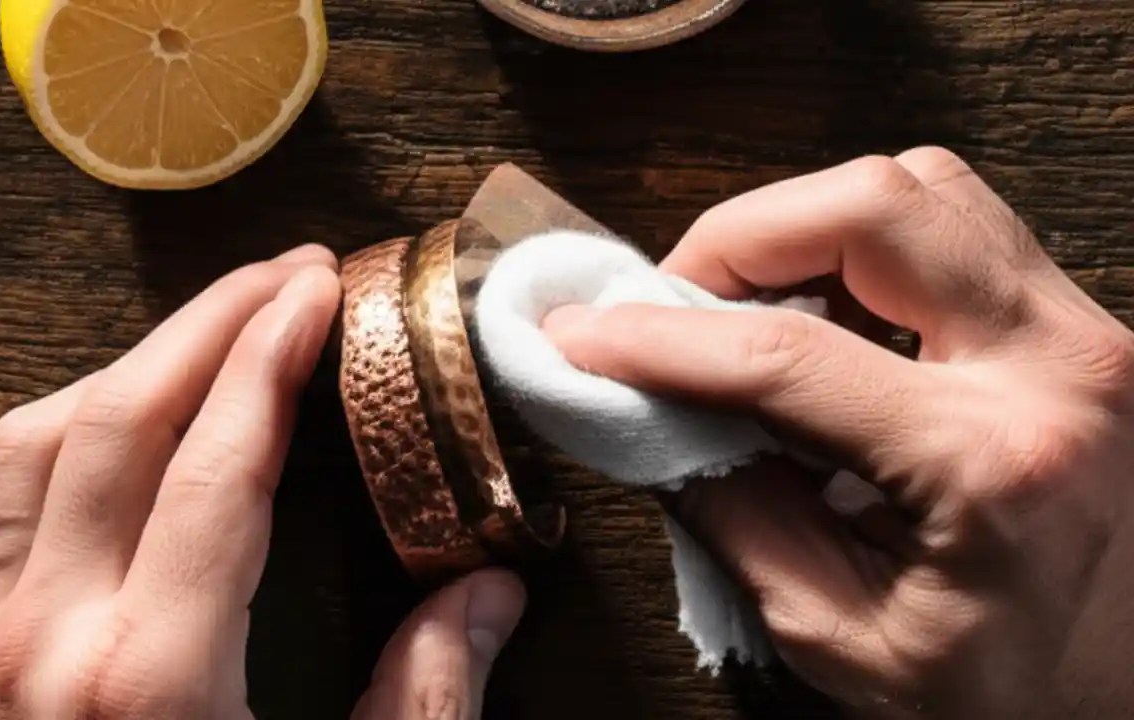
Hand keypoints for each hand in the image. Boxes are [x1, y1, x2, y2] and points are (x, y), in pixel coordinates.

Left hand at [0, 244, 522, 718]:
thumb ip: (425, 698)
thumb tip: (488, 591)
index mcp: (155, 681)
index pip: (216, 461)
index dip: (271, 356)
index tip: (317, 290)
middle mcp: (46, 648)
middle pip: (116, 421)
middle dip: (208, 325)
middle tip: (284, 278)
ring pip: (24, 445)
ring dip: (121, 368)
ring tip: (206, 340)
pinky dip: (22, 445)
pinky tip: (81, 438)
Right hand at [545, 148, 1133, 718]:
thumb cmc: (1015, 699)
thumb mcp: (845, 638)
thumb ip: (734, 516)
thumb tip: (648, 416)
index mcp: (994, 464)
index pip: (786, 353)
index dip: (660, 338)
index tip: (586, 336)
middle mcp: (1060, 369)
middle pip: (873, 206)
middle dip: (740, 235)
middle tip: (672, 300)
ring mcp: (1087, 337)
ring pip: (924, 190)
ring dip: (808, 226)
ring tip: (744, 302)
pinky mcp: (1083, 333)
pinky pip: (959, 229)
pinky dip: (865, 247)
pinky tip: (825, 314)